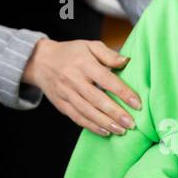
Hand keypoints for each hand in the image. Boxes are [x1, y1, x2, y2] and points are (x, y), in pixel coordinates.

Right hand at [22, 38, 141, 135]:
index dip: (122, 92)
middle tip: (131, 124)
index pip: (106, 79)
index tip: (137, 103)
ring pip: (87, 112)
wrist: (40, 61)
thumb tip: (127, 62)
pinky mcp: (61, 104)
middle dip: (115, 113)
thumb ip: (108, 54)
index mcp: (83, 63)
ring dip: (105, 123)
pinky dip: (91, 126)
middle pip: (97, 99)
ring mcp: (66, 93)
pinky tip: (105, 132)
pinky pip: (77, 117)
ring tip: (121, 131)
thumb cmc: (70, 53)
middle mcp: (73, 79)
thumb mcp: (89, 46)